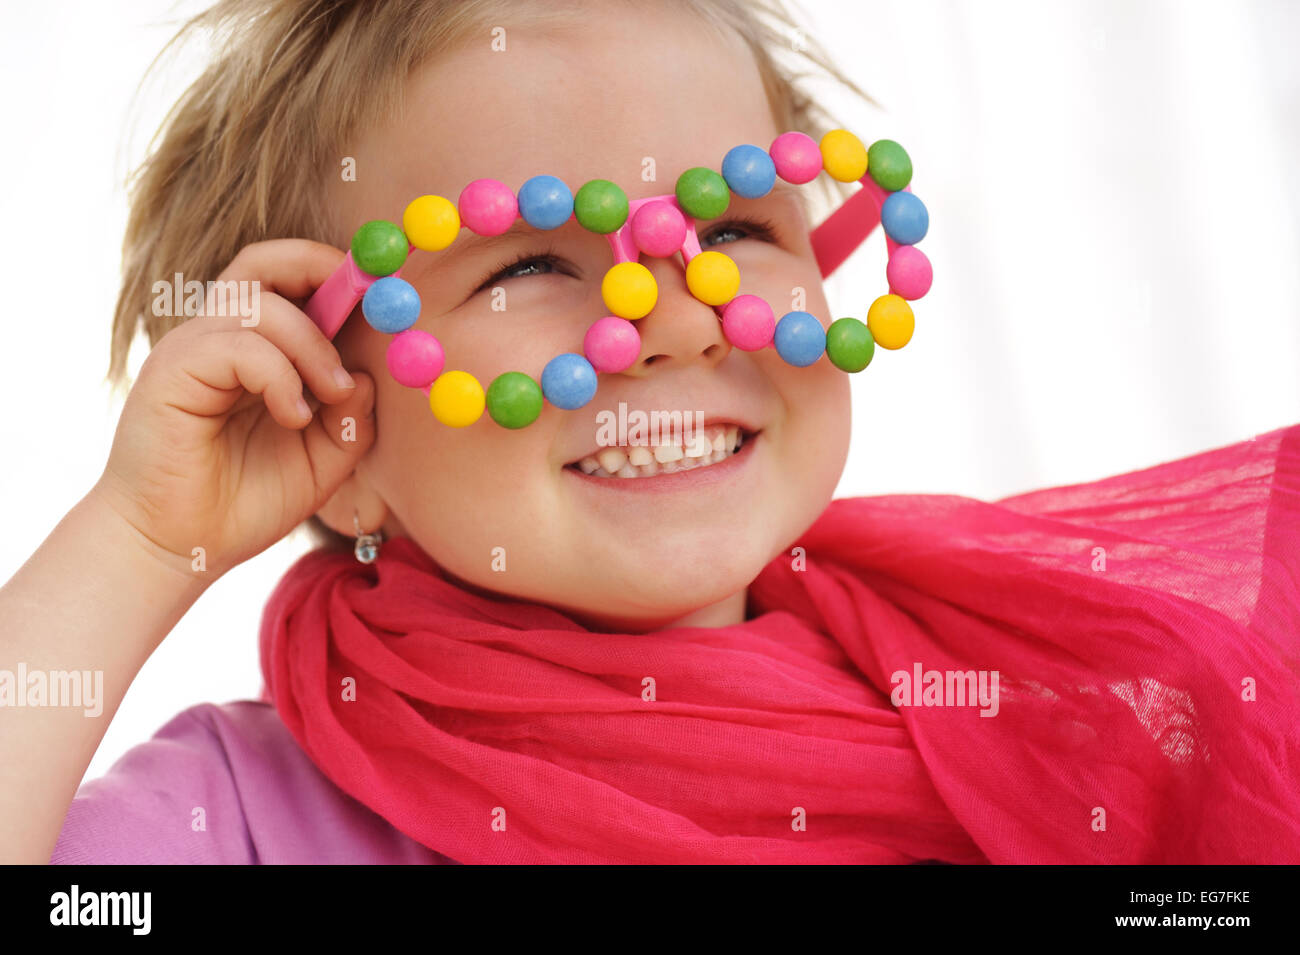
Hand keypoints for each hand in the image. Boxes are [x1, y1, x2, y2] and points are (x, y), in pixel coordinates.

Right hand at [93, 239, 375, 579]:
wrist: (178, 548)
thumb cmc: (245, 502)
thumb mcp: (322, 461)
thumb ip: (351, 420)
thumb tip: (367, 376)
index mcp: (254, 350)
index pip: (286, 280)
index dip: (333, 274)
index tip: (380, 292)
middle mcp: (219, 339)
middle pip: (260, 262)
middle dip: (316, 266)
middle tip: (364, 300)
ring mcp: (192, 351)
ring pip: (259, 304)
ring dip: (312, 346)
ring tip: (329, 397)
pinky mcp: (172, 372)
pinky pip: (238, 345)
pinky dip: (280, 375)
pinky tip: (293, 417)